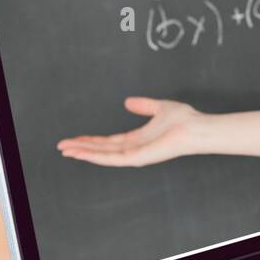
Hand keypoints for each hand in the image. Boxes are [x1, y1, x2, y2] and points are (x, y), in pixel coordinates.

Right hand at [56, 96, 206, 166]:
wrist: (197, 127)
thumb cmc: (184, 120)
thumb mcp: (159, 108)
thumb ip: (143, 105)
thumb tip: (128, 101)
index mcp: (138, 139)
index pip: (109, 142)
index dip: (91, 141)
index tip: (75, 139)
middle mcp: (134, 149)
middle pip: (102, 150)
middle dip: (82, 148)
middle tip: (62, 147)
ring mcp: (136, 155)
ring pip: (104, 156)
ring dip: (84, 153)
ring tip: (66, 151)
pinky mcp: (139, 157)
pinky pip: (113, 158)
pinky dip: (96, 156)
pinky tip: (82, 153)